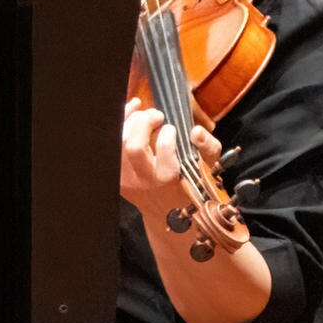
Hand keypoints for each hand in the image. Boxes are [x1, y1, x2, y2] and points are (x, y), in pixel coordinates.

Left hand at [114, 99, 218, 230]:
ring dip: (129, 121)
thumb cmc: (189, 183)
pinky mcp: (116, 175)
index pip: (164, 150)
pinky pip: (113, 146)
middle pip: (134, 147)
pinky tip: (130, 112)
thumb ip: (208, 147)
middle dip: (144, 123)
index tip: (171, 128)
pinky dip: (121, 126)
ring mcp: (126, 178)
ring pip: (119, 144)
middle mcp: (144, 180)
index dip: (167, 132)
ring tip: (141, 111)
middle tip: (156, 115)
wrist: (166, 211)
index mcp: (169, 179)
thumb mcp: (208, 168)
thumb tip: (195, 131)